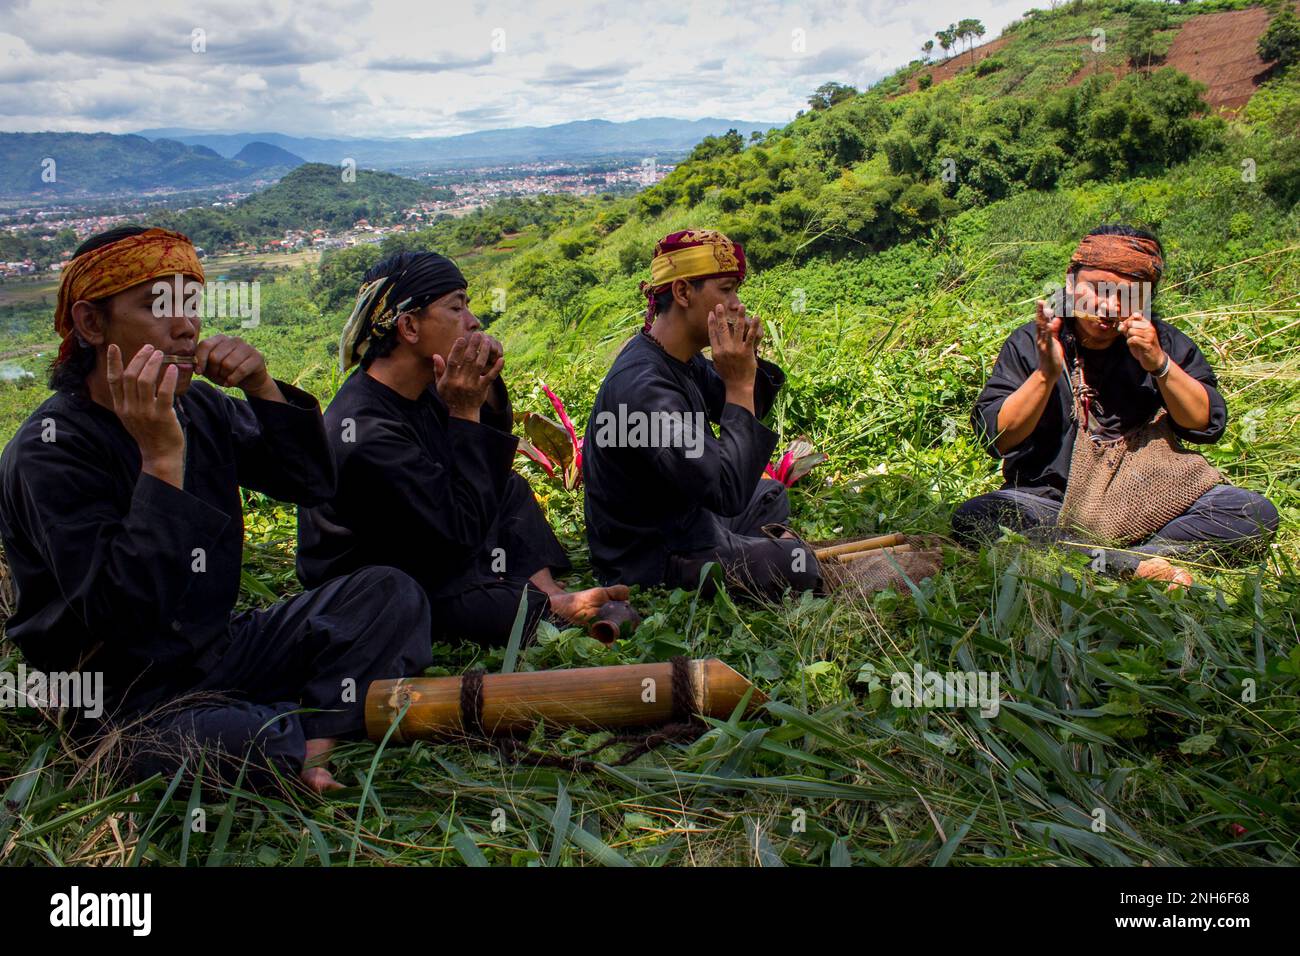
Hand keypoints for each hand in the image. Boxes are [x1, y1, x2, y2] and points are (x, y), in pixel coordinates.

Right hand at [106, 344, 184, 486]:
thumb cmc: (149, 433)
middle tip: (149, 348)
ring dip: (152, 364)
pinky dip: (168, 379)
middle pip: (129, 376)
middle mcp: (130, 408)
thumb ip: (129, 398)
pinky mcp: (162, 416)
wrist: (159, 456)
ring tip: (160, 354)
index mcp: (120, 407)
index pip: (113, 380)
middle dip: (139, 358)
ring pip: (145, 381)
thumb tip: (132, 376)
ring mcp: (145, 413)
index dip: (113, 362)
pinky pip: (164, 393)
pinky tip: (173, 369)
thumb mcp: (131, 416)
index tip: (113, 346)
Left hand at [196, 334, 279, 398]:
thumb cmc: (227, 372)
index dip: (200, 360)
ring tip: (225, 379)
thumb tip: (192, 363)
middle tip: (217, 377)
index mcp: (221, 338)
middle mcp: (234, 339)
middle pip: (215, 356)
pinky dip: (233, 380)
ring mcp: (247, 347)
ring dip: (224, 376)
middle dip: (214, 371)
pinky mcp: (257, 357)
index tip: (199, 372)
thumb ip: (200, 363)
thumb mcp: (211, 368)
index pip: (205, 345)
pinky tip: (231, 382)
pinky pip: (241, 370)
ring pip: (228, 364)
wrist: (250, 380)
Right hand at [434, 332, 503, 420]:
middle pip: (468, 360)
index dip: (457, 349)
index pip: (453, 361)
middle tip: (478, 334)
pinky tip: (501, 359)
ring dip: (484, 352)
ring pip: (480, 365)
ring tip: (487, 340)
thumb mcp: (440, 385)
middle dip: (474, 345)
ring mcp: (473, 385)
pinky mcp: (483, 389)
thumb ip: (438, 370)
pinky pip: (491, 377)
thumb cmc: (450, 396)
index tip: (462, 338)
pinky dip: (497, 369)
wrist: (462, 413)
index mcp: (450, 379)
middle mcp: (461, 381)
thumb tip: (436, 355)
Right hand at [708, 303, 759, 390]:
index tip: (711, 313)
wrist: (738, 386)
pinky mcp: (747, 352)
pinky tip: (757, 317)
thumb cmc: (727, 375)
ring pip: (737, 329)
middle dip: (721, 315)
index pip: (712, 334)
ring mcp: (736, 350)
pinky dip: (754, 326)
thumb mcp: (717, 363)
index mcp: (716, 352)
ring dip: (740, 316)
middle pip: (722, 328)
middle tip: (720, 305)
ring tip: (741, 306)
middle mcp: (725, 349)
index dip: (711, 323)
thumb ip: (716, 351)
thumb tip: (713, 342)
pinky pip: (751, 336)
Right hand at [1034, 299, 1063, 379]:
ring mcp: (1043, 343)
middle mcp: (1040, 339)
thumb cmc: (1051, 358)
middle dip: (1039, 312)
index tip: (1041, 302)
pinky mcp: (1048, 349)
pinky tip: (1050, 324)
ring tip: (1043, 308)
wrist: (1047, 373)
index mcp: (1042, 337)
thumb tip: (1057, 319)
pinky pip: (1049, 338)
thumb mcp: (1054, 342)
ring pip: (1043, 329)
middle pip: (1039, 323)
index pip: (1040, 322)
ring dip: (1043, 318)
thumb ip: (1055, 331)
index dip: (1040, 312)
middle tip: (1040, 301)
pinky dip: (1049, 331)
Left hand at [1117, 312, 1164, 372]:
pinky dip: (1130, 343)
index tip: (1125, 328)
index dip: (1127, 320)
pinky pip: (1132, 339)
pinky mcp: (1147, 344)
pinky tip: (1135, 346)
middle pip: (1131, 323)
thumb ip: (1128, 330)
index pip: (1136, 315)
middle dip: (1127, 330)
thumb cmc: (1144, 347)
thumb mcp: (1136, 336)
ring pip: (1131, 331)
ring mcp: (1149, 335)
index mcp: (1147, 324)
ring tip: (1134, 342)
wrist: (1154, 359)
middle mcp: (1150, 328)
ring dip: (1128, 338)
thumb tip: (1120, 325)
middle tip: (1130, 337)